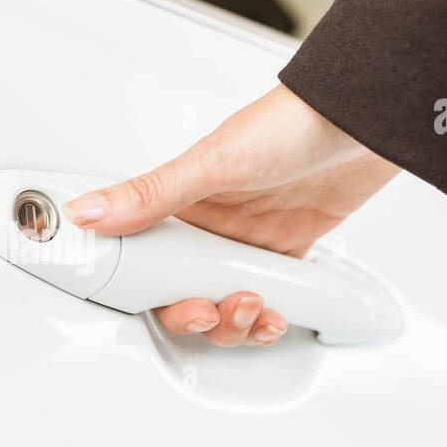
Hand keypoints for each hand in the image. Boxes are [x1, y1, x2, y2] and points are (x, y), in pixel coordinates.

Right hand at [61, 84, 399, 345]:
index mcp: (179, 203)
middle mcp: (208, 227)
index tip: (157, 304)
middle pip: (182, 295)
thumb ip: (148, 196)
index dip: (145, 292)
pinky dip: (268, 318)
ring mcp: (246, 243)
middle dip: (196, 316)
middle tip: (211, 311)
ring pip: (223, 306)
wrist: (360, 123)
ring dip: (235, 323)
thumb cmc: (289, 126)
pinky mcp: (284, 255)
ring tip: (252, 308)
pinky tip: (276, 313)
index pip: (142, 260)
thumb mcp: (210, 164)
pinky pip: (266, 301)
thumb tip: (86, 210)